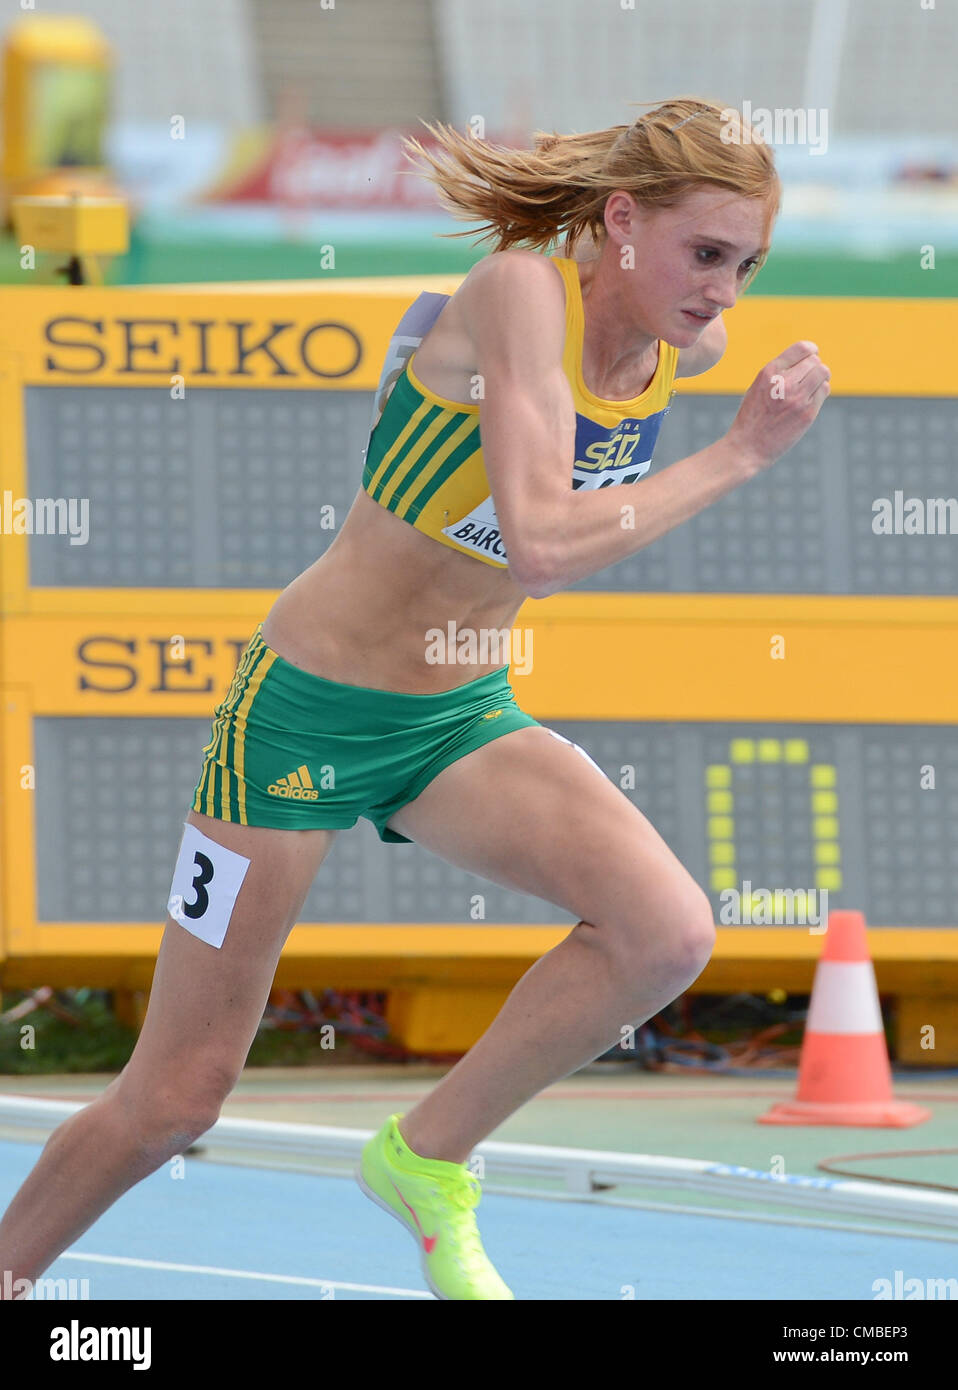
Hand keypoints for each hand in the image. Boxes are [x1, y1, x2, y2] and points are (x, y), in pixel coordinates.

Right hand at [725, 340, 830, 474]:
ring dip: (820, 379)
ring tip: (810, 389)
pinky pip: (824, 390)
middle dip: (814, 368)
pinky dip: (820, 393)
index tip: (810, 358)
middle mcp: (783, 382)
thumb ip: (778, 371)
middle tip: (807, 381)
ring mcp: (797, 398)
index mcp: (769, 372)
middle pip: (816, 361)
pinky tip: (809, 401)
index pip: (802, 348)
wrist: (747, 446)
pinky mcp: (807, 413)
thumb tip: (808, 358)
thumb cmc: (753, 416)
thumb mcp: (758, 386)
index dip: (811, 351)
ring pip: (823, 373)